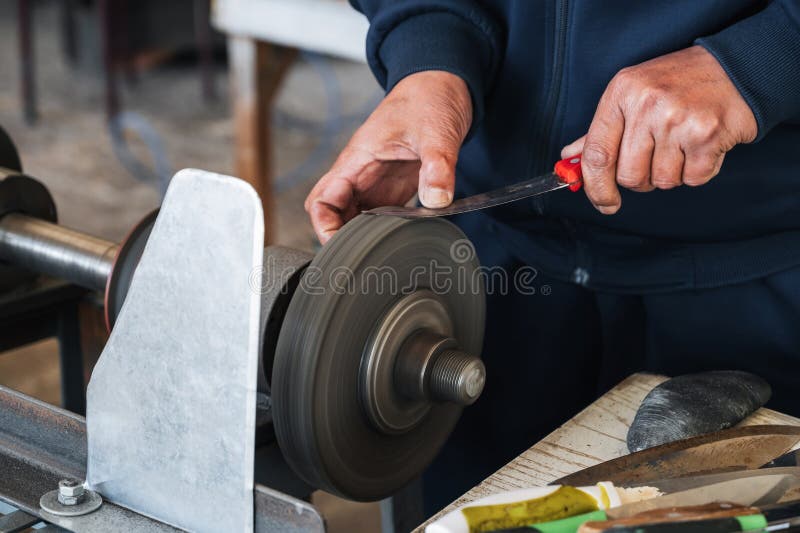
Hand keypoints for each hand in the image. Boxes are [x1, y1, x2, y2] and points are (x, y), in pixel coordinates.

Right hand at [305, 70, 471, 242]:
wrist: (443, 83)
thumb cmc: (431, 97)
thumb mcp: (437, 131)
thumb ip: (438, 166)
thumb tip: (437, 200)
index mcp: (358, 158)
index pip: (322, 199)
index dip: (324, 226)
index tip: (342, 246)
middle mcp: (360, 173)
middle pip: (332, 213)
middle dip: (339, 237)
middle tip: (362, 260)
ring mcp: (375, 181)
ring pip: (353, 216)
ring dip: (360, 237)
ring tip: (379, 257)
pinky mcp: (392, 186)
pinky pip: (376, 214)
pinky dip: (380, 230)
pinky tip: (398, 241)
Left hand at [562, 45, 757, 213]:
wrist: (736, 67)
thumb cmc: (678, 84)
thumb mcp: (632, 95)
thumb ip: (601, 131)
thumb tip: (569, 158)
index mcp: (622, 93)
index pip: (596, 154)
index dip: (596, 187)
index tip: (603, 203)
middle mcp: (647, 104)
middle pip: (629, 176)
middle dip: (641, 178)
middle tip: (657, 156)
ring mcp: (678, 119)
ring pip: (661, 181)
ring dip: (672, 174)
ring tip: (682, 145)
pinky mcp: (708, 134)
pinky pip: (692, 179)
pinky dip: (698, 171)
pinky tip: (702, 147)